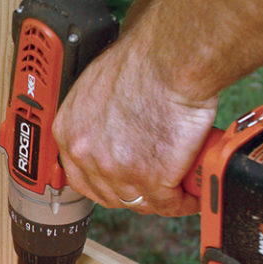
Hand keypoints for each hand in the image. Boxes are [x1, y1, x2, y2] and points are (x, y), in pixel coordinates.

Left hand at [51, 33, 216, 216]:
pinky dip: (185, 201)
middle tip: (152, 186)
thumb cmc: (143, 60)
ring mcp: (117, 170)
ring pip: (139, 201)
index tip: (121, 181)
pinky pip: (170, 203)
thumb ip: (97, 117)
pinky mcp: (152, 179)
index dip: (104, 182)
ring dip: (159, 198)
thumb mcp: (98, 86)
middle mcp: (87, 154)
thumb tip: (111, 127)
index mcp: (69, 131)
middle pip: (108, 193)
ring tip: (176, 189)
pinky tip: (193, 194)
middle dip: (132, 192)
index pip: (79, 175)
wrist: (170, 59)